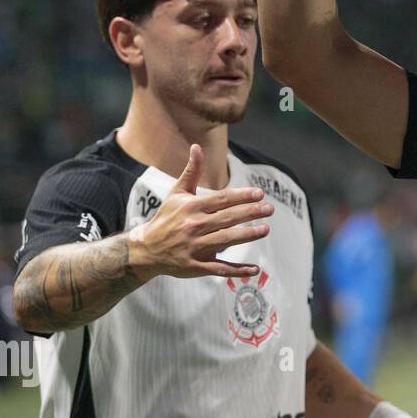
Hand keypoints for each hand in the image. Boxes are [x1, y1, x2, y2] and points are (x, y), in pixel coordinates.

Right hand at [128, 144, 271, 278]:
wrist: (146, 249)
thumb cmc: (167, 217)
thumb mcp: (177, 193)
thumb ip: (191, 171)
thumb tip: (197, 146)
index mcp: (191, 207)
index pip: (221, 200)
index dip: (242, 196)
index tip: (260, 193)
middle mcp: (193, 226)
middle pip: (227, 218)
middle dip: (250, 213)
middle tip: (270, 209)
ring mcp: (194, 247)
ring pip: (226, 240)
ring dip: (247, 236)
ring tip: (266, 229)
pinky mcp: (195, 266)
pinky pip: (219, 268)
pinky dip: (237, 271)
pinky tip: (255, 269)